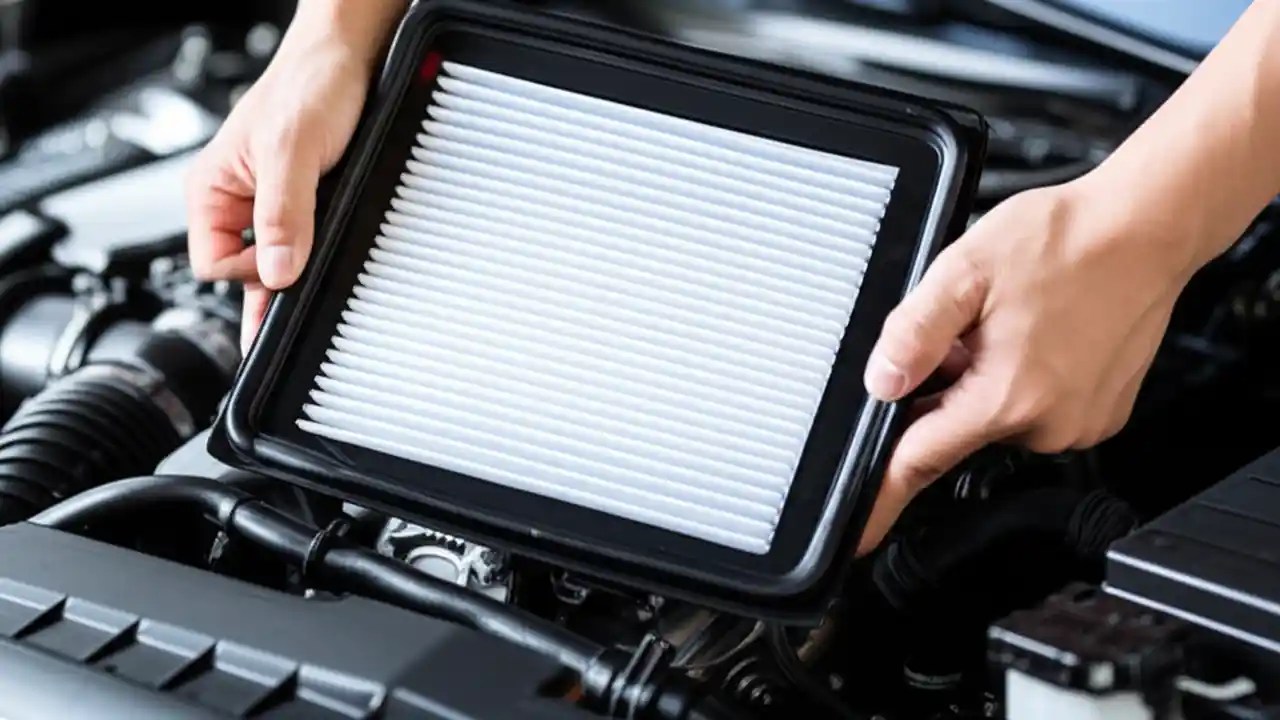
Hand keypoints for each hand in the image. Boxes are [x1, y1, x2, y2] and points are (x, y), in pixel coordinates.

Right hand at [185, 23, 377, 351]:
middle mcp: (236, 202)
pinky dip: (315, 257)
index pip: (212, 265)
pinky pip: (303, 247)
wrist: (348, 58)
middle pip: (245, 271)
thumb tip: (278, 273)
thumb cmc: (308, 85)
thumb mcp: (293, 150)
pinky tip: (327, 265)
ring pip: (277, 263)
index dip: (248, 273)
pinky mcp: (304, 207)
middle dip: (275, 277)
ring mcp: (271, 207)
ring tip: (319, 266)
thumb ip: (283, 214)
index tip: (285, 263)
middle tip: (307, 274)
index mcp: (211, 190)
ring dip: (298, 267)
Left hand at [856, 176, 1201, 554]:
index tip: (859, 535)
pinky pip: (1036, 409)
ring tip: (1010, 320)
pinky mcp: (1100, 414)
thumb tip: (880, 383)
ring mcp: (1079, 424)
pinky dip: (1021, 379)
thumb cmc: (1065, 241)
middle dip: (942, 386)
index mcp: (1005, 397)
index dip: (881, 498)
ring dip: (983, 379)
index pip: (920, 462)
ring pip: (995, 416)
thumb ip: (913, 333)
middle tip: (966, 327)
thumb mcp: (964, 272)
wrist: (1146, 226)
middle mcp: (1047, 424)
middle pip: (956, 427)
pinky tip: (1035, 332)